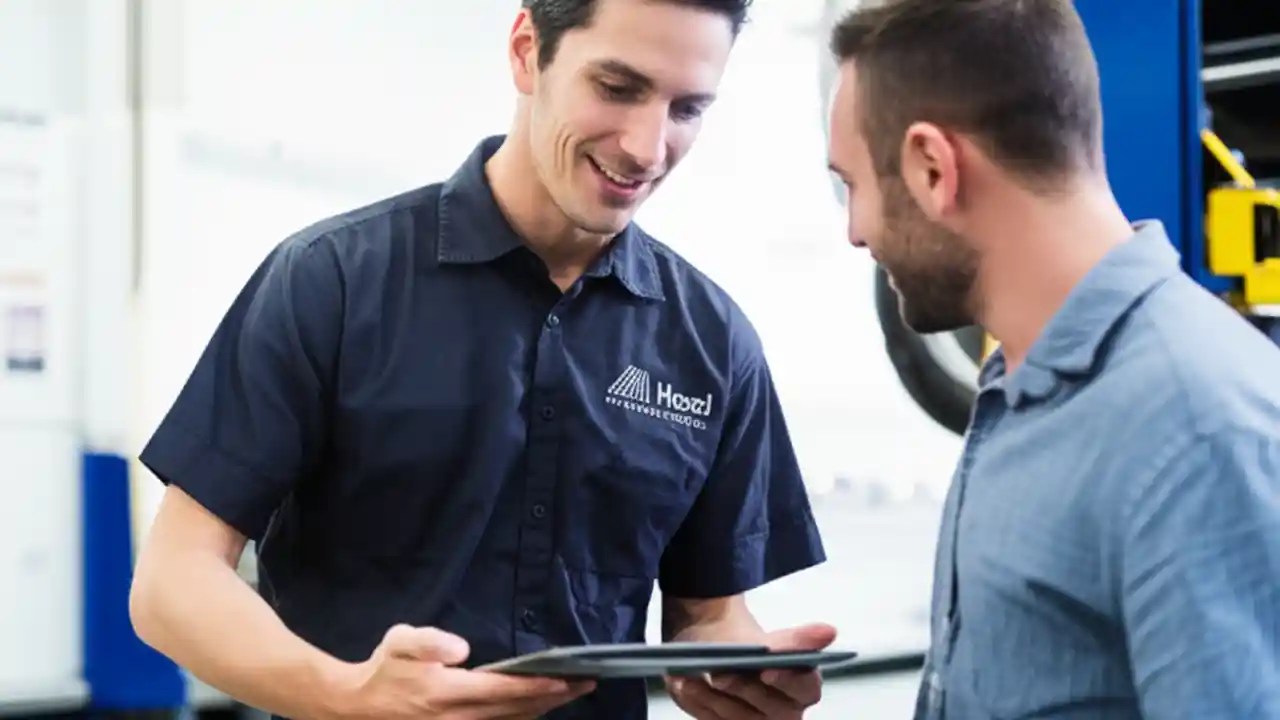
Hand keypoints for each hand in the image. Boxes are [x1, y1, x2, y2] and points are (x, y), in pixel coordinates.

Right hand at [330, 624, 594, 718]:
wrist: (355, 709)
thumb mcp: (400, 642)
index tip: (568, 678)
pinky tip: (535, 711)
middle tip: (585, 683)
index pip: (505, 691)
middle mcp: (459, 718)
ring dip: (542, 710)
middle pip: (517, 710)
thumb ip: (431, 642)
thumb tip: (462, 650)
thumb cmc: (383, 671)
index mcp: (448, 693)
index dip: (539, 686)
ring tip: (570, 695)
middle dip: (554, 697)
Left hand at [664, 623, 836, 718]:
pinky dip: (696, 701)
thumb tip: (830, 631)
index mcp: (804, 688)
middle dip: (741, 687)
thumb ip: (795, 640)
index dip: (786, 680)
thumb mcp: (767, 640)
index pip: (805, 688)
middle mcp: (785, 713)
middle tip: (720, 670)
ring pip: (735, 716)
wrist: (710, 647)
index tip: (766, 669)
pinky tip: (685, 683)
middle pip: (766, 707)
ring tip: (692, 675)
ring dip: (711, 695)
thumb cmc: (743, 642)